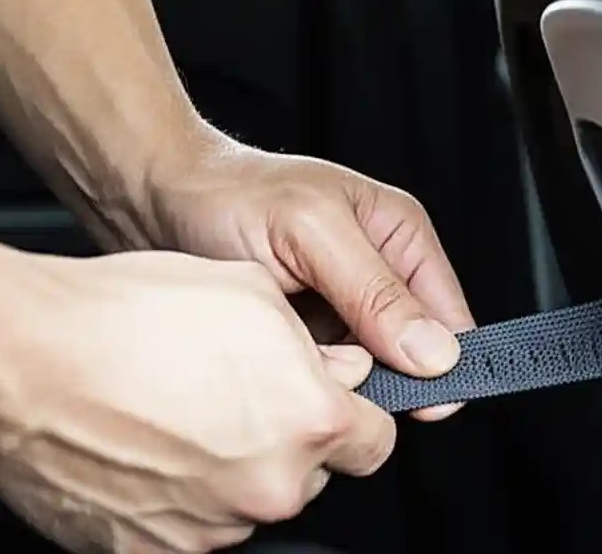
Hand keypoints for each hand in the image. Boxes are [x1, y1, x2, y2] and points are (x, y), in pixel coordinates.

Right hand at [0, 250, 394, 553]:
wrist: (20, 362)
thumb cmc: (128, 318)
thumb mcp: (251, 293)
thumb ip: (317, 345)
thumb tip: (342, 373)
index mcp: (310, 422)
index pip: (374, 442)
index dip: (350, 416)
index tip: (328, 403)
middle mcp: (271, 486)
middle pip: (309, 475)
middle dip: (286, 441)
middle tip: (234, 395)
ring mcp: (211, 529)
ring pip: (249, 503)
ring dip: (232, 470)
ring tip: (177, 415)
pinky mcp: (152, 553)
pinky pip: (190, 528)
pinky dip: (179, 499)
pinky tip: (146, 449)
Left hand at [134, 138, 474, 421]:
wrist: (149, 198)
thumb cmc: (227, 196)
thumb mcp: (311, 234)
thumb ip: (374, 292)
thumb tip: (436, 352)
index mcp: (401, 236)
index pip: (451, 318)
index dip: (443, 366)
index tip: (421, 404)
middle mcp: (378, 273)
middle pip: (411, 354)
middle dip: (380, 377)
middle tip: (336, 375)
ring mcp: (340, 307)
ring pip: (366, 372)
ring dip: (338, 381)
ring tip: (292, 359)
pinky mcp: (303, 334)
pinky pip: (324, 376)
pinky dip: (304, 381)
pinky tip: (273, 367)